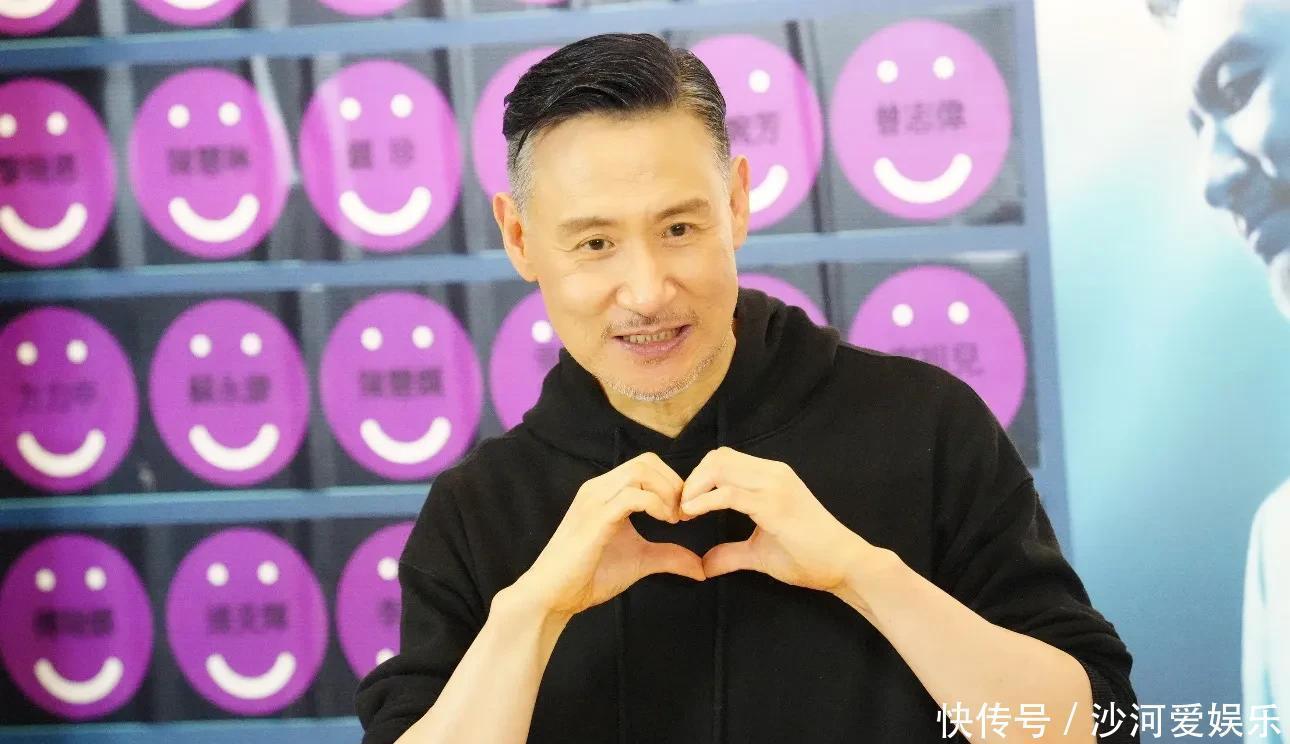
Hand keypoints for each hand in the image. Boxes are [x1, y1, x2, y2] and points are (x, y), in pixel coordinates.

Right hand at [512, 453, 704, 621]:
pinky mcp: (596, 517)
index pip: (646, 465)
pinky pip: (633, 495)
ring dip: (667, 491)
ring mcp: (595, 500)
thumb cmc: (589, 576)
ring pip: (640, 471)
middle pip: (646, 461)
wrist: (553, 596)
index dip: (672, 482)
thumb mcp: (639, 561)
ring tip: (675, 518)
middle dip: (674, 483)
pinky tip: (665, 521)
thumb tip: (700, 567)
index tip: (684, 512)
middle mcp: (598, 488)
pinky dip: (657, 503)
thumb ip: (668, 557)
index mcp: (606, 492)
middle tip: (684, 514)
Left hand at [680, 446, 878, 592]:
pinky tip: (693, 513)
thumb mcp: (760, 553)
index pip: (723, 459)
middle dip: (692, 480)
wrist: (846, 565)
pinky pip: (729, 492)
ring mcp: (774, 485)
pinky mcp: (774, 504)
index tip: (686, 506)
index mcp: (771, 476)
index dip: (698, 478)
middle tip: (680, 509)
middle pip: (717, 457)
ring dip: (694, 487)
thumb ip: (731, 553)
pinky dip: (704, 500)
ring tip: (684, 512)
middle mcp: (773, 473)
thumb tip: (704, 564)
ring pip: (720, 467)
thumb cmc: (809, 557)